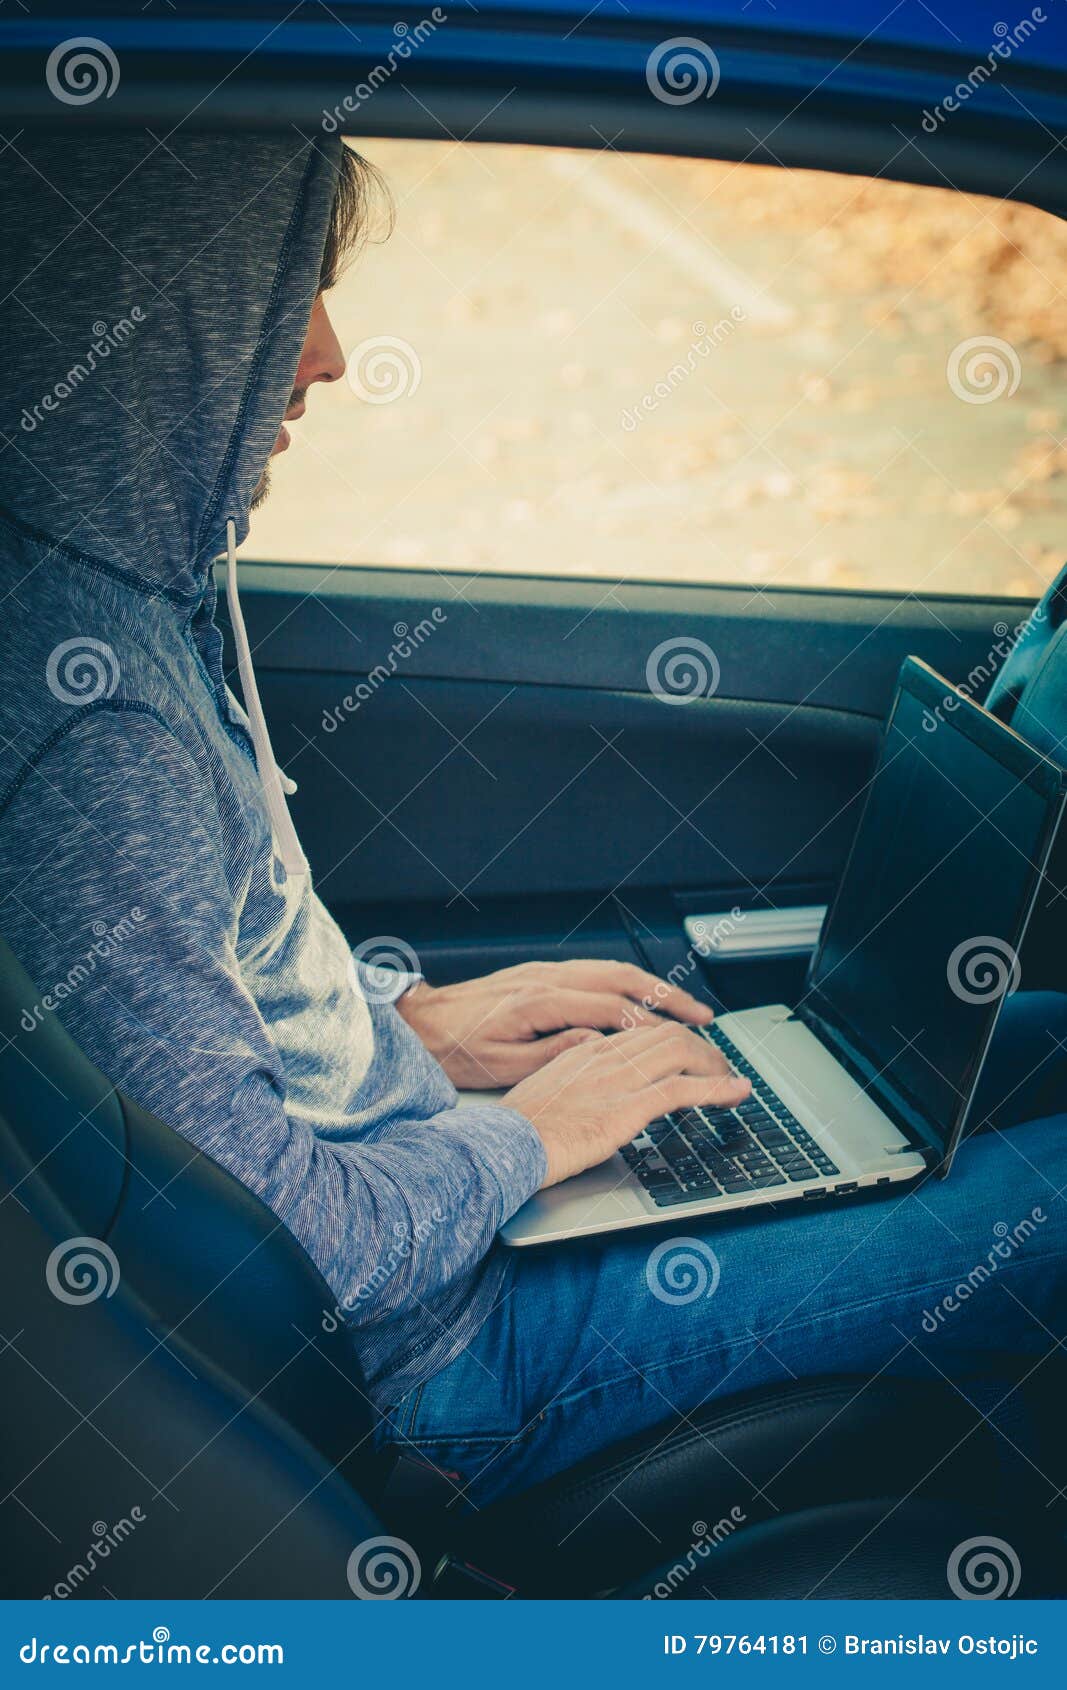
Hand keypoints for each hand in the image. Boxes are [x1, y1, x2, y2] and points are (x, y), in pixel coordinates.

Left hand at [395, 958, 713, 1088]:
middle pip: (622, 979)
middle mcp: (548, 978)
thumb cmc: (455, 1048)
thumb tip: (595, 1045)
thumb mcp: (500, 1064)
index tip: (683, 1041)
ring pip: (613, 971)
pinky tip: (642, 998)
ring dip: (653, 986)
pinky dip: (628, 983)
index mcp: (540, 1000)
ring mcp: (545, 972)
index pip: (610, 1008)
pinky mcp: (540, 976)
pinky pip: (597, 972)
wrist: (421, 1021)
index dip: (650, 1025)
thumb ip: (550, 1054)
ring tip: (684, 1006)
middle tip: (703, 1017)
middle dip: (668, 997)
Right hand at [503, 1022, 751, 1186]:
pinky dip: (717, 1088)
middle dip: (703, 1049)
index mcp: (583, 1051)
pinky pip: (683, 1089)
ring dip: (716, 1064)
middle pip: (667, 1035)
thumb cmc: (514, 1131)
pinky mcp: (626, 1107)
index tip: (690, 1053)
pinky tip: (736, 1093)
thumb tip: (595, 1096)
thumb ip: (575, 1087)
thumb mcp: (545, 1095)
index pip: (640, 1032)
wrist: (500, 1146)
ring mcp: (616, 1080)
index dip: (673, 1040)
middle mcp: (603, 1056)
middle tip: (721, 1067)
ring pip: (681, 1052)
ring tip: (734, 1080)